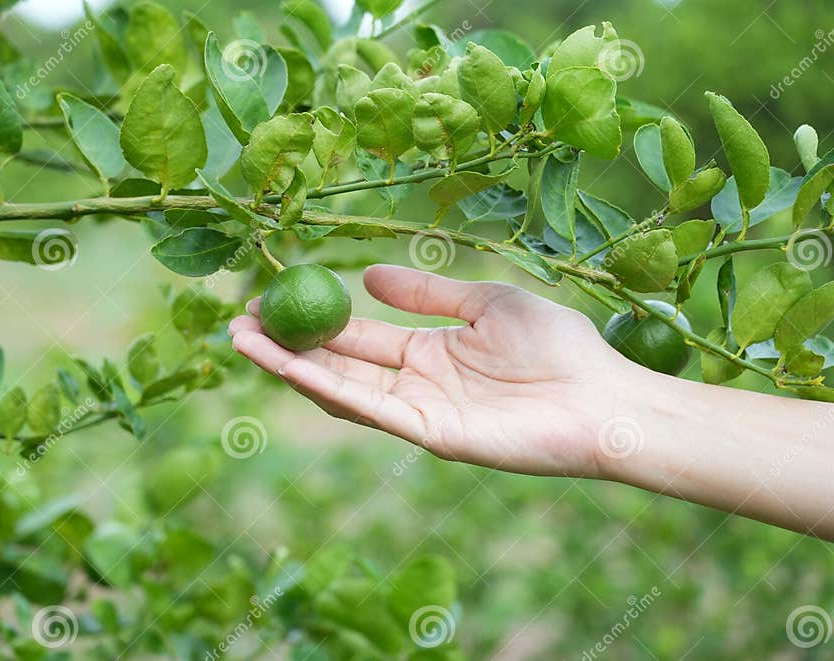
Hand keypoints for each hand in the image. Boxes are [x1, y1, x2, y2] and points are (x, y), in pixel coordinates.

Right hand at [229, 264, 640, 477]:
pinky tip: (288, 365)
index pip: (357, 338)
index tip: (273, 301)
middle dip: (286, 346)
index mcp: (428, 352)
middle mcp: (415, 384)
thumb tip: (367, 275)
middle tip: (238, 323)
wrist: (602, 396)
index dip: (314, 321)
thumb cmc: (557, 347)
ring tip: (243, 341)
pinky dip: (326, 388)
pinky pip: (370, 409)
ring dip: (290, 367)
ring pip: (341, 390)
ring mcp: (419, 412)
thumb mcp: (484, 302)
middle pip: (337, 365)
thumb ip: (427, 292)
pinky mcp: (430, 434)